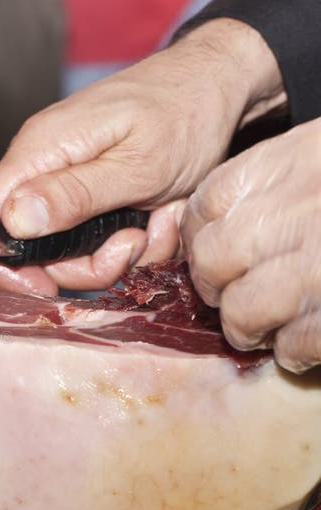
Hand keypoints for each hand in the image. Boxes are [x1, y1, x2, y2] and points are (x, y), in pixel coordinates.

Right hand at [0, 18, 284, 295]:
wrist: (220, 83)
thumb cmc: (185, 113)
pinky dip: (133, 239)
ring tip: (160, 222)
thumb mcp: (137, 165)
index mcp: (39, 153)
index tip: (48, 285)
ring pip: (70, 251)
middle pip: (30, 250)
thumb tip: (12, 221)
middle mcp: (43, 168)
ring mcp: (67, 181)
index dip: (4, 263)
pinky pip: (97, 238)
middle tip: (132, 245)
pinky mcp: (91, 192)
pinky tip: (163, 215)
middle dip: (83, 265)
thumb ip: (74, 196)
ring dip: (118, 253)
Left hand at [181, 118, 320, 373]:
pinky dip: (296, 351)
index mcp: (300, 159)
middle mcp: (307, 206)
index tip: (216, 255)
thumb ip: (280, 180)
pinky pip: (298, 341)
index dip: (201, 238)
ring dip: (250, 326)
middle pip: (215, 259)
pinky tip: (307, 344)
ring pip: (244, 310)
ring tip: (268, 328)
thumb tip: (211, 230)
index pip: (209, 204)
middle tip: (237, 298)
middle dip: (218, 287)